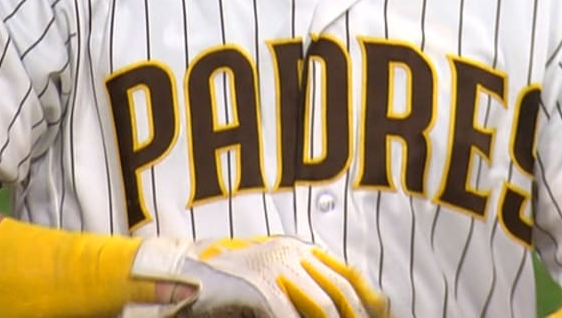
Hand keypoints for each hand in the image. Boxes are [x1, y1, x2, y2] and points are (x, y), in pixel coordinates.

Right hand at [130, 235, 389, 317]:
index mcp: (297, 249)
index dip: (369, 297)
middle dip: (357, 314)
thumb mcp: (267, 276)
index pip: (347, 274)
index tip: (382, 312)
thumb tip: (331, 302)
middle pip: (341, 291)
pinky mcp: (258, 286)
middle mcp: (291, 254)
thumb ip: (295, 283)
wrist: (179, 269)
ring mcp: (275, 268)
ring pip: (324, 305)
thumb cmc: (222, 279)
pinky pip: (290, 316)